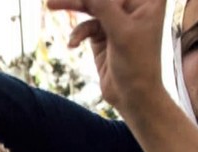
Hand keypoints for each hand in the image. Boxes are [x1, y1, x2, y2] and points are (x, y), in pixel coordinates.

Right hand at [50, 0, 165, 113]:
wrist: (133, 96)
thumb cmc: (137, 64)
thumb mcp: (121, 32)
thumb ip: (104, 7)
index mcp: (147, 1)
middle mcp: (134, 7)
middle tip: (52, 1)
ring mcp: (117, 21)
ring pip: (90, 8)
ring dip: (73, 11)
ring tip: (50, 6)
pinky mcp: (103, 35)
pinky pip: (86, 26)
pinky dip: (78, 33)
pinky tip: (72, 44)